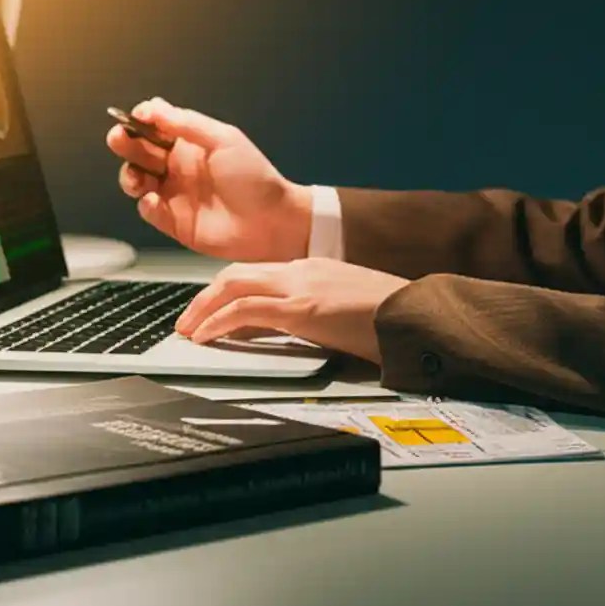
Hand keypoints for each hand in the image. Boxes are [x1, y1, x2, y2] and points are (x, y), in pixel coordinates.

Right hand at [106, 97, 312, 260]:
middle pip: (139, 152)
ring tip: (137, 177)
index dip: (139, 122)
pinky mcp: (176, 222)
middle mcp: (179, 168)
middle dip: (125, 143)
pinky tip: (154, 200)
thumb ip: (187, 124)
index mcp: (190, 145)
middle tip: (120, 139)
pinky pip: (149, 211)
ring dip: (129, 176)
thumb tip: (152, 107)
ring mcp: (176, 195)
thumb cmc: (256, 179)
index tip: (133, 119)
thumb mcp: (224, 139)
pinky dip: (146, 205)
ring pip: (136, 181)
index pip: (154, 129)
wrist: (274, 222)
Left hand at [175, 258, 409, 363]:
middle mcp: (302, 269)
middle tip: (188, 320)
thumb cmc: (391, 319)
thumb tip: (280, 332)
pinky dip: (218, 322)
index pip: (257, 273)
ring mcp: (301, 285)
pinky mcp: (302, 308)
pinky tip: (206, 338)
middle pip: (236, 273)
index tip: (211, 310)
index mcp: (314, 267)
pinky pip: (245, 311)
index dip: (226, 290)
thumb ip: (311, 315)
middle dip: (205, 296)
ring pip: (233, 285)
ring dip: (203, 309)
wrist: (416, 315)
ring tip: (188, 331)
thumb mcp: (344, 311)